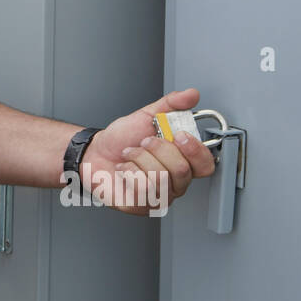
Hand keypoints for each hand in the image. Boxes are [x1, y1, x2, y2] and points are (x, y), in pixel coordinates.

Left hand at [77, 88, 215, 215]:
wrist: (94, 152)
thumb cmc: (122, 139)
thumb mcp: (148, 116)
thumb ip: (171, 104)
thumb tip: (191, 94)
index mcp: (183, 161)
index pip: (206, 164)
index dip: (194, 150)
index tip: (177, 135)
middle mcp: (176, 182)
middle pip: (181, 170)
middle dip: (157, 149)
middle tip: (143, 142)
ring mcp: (160, 196)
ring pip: (161, 178)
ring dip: (139, 159)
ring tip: (130, 154)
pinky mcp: (143, 206)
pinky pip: (143, 188)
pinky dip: (129, 172)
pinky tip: (124, 169)